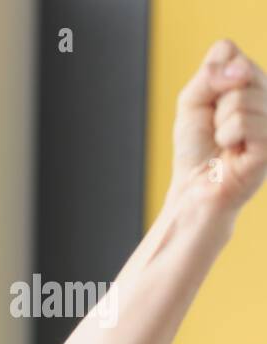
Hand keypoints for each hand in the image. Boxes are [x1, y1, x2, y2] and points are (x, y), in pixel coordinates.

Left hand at [169, 39, 266, 214]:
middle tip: (215, 124)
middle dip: (215, 99)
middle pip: (241, 70)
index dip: (210, 75)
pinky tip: (231, 149)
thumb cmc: (195, 146)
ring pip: (243, 97)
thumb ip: (209, 74)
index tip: (207, 102)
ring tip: (224, 140)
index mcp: (253, 83)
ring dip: (220, 122)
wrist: (194, 187)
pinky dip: (227, 135)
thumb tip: (238, 70)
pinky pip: (246, 122)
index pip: (231, 53)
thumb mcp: (192, 101)